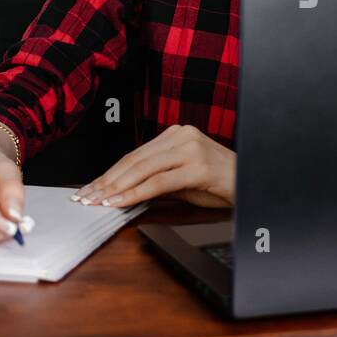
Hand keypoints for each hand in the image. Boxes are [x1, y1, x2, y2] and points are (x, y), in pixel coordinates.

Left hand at [72, 124, 234, 208]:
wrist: (251, 184)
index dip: (109, 173)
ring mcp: (191, 148)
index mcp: (177, 134)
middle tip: (86, 198)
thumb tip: (122, 192)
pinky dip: (135, 193)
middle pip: (135, 160)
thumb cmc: (218, 183)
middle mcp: (182, 135)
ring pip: (143, 168)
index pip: (135, 154)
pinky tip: (120, 202)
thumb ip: (155, 180)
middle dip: (106, 181)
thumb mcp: (182, 180)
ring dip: (116, 188)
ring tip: (98, 202)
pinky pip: (159, 181)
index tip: (90, 188)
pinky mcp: (198, 166)